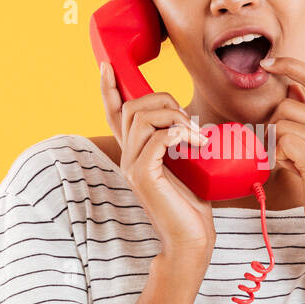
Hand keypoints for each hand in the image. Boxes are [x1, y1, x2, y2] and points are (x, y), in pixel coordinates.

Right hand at [98, 61, 215, 260]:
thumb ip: (178, 141)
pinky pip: (158, 137)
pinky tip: (195, 144)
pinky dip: (180, 133)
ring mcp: (132, 166)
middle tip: (190, 122)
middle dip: (164, 101)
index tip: (108, 65)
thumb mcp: (185, 164)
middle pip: (132, 107)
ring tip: (196, 137)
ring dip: (175, 117)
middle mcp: (127, 157)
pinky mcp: (143, 176)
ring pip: (143, 117)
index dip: (108, 89)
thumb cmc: (192, 204)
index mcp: (135, 152)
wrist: (191, 238)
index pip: (113, 114)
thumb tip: (190, 119)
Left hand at [261, 55, 304, 256]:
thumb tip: (292, 87)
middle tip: (285, 151)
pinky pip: (281, 144)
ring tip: (293, 164)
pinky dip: (278, 158)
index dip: (291, 64)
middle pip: (286, 104)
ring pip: (280, 125)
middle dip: (274, 127)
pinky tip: (292, 170)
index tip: (267, 62)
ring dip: (276, 145)